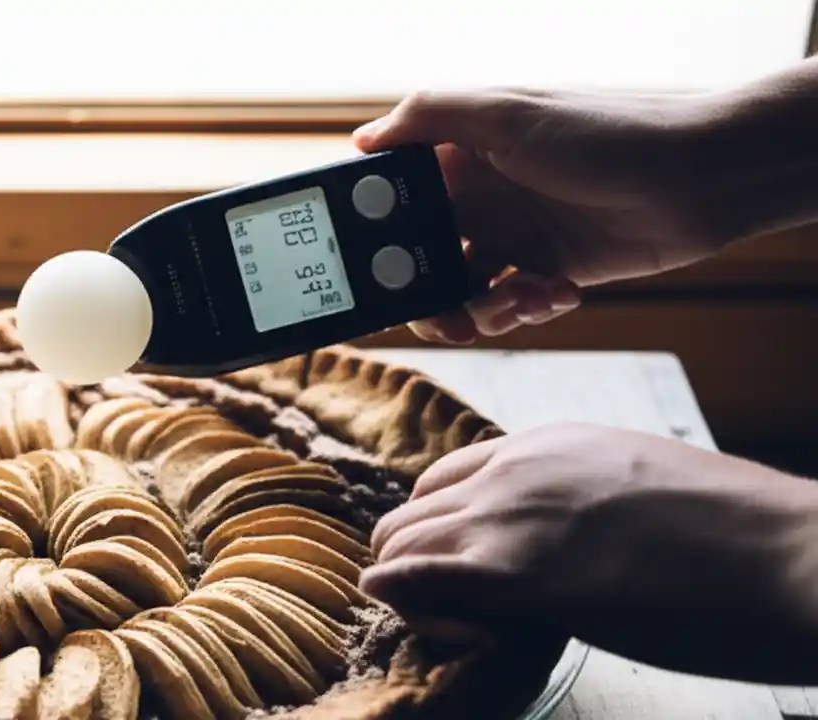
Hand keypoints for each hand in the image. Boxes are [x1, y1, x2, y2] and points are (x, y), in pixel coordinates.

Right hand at [354, 89, 737, 342]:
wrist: (702, 177)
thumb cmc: (608, 133)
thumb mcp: (508, 114)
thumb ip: (428, 117)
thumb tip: (360, 141)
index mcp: (458, 155)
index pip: (392, 197)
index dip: (374, 233)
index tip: (369, 266)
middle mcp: (479, 196)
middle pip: (416, 258)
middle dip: (419, 290)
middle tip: (438, 311)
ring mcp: (512, 237)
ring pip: (458, 293)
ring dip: (476, 310)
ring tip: (516, 301)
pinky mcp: (547, 272)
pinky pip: (508, 307)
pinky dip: (522, 311)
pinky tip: (557, 293)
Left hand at [360, 423, 817, 683]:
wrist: (785, 555)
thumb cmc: (730, 534)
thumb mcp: (633, 487)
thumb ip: (573, 504)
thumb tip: (556, 540)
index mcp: (541, 445)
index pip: (443, 483)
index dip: (444, 534)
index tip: (474, 576)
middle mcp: (510, 471)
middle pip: (408, 517)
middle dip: (415, 566)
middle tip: (463, 613)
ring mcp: (506, 519)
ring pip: (397, 548)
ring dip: (412, 591)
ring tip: (469, 627)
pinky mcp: (513, 576)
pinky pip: (414, 581)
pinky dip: (406, 603)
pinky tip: (444, 626)